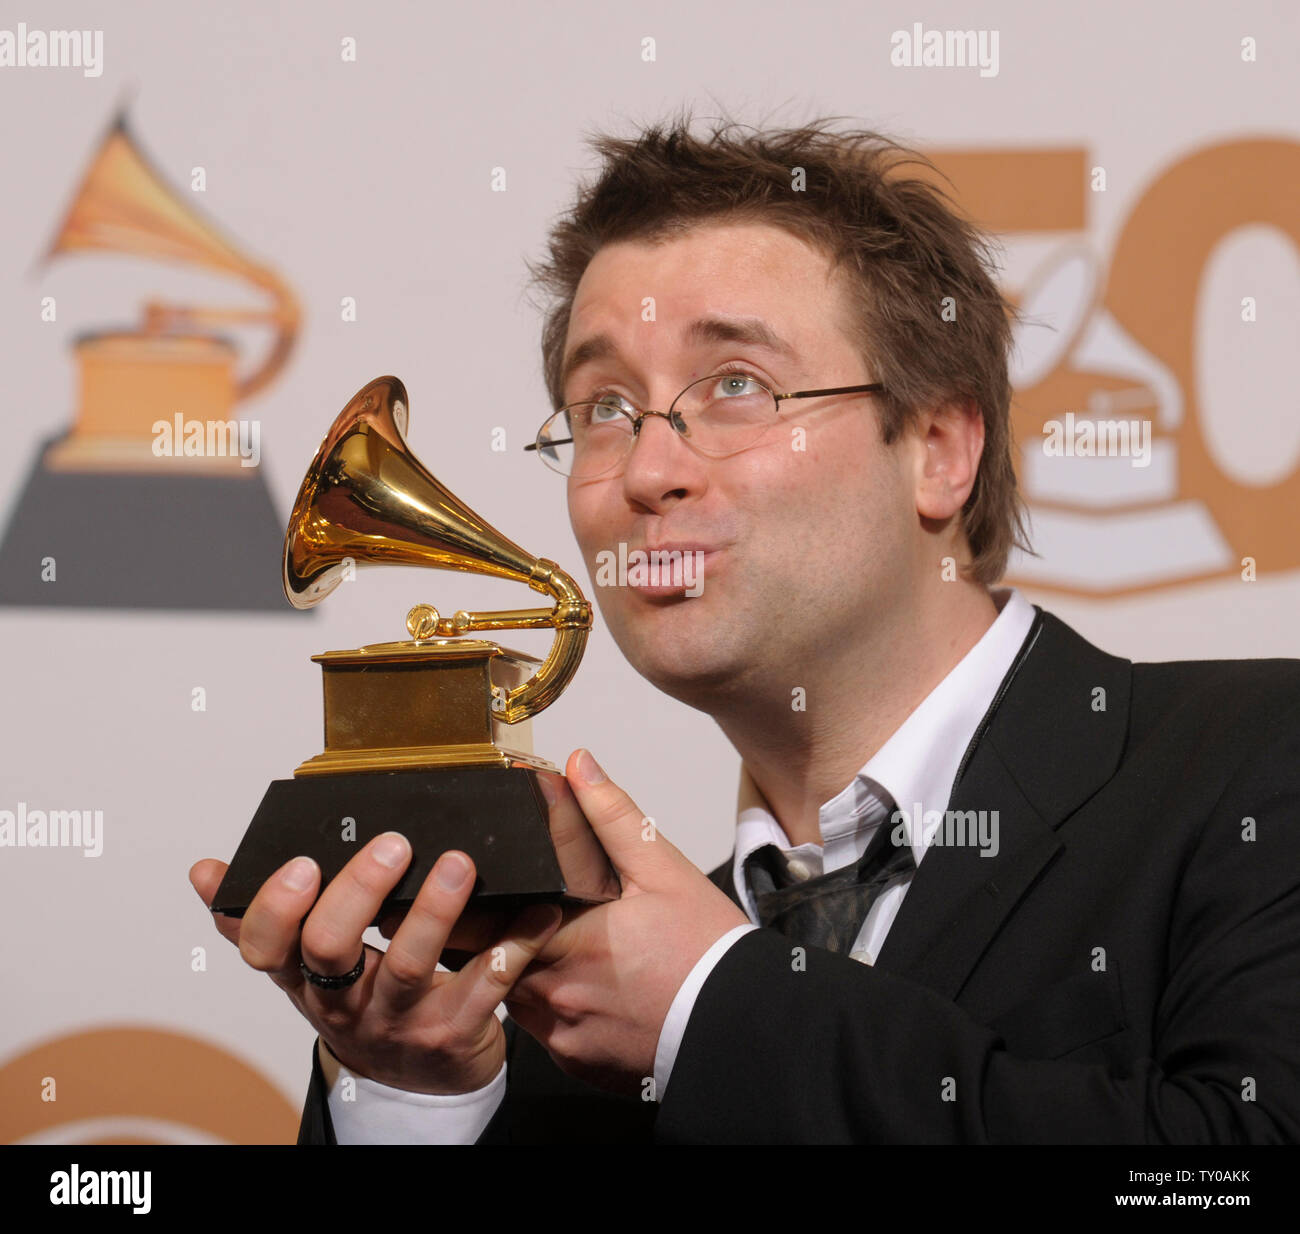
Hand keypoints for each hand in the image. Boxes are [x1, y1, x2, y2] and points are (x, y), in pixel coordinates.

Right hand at [189, 837, 561, 1094]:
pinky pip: (487, 988)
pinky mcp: (454, 1034)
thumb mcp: (312, 968)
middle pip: (332, 948)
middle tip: (393, 845)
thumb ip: (267, 920)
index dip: (277, 907)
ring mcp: (399, 1020)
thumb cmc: (365, 1003)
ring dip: (435, 910)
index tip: (301, 862)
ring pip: (409, 967)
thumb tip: (207, 872)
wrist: (420, 1079)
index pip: (266, 947)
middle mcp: (344, 1002)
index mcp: (305, 977)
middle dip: (358, 891)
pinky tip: (537, 908)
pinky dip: (514, 944)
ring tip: (459, 864)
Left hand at [504, 750, 749, 1096]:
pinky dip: (557, 1009)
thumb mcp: (663, 869)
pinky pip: (547, 1032)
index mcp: (568, 940)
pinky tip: (591, 990)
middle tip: (524, 917)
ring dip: (529, 972)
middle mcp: (555, 994)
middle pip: (499, 959)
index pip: (490, 918)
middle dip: (505, 936)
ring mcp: (564, 1035)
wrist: (743, 1027)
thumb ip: (612, 816)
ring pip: (519, 996)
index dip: (480, 902)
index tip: (474, 890)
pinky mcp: (578, 1064)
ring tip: (566, 951)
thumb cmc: (706, 951)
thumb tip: (578, 767)